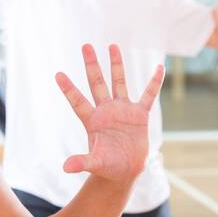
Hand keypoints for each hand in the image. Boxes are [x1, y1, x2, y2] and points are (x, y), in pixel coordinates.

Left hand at [55, 44, 163, 182]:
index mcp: (92, 121)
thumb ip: (82, 162)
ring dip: (116, 65)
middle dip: (92, 65)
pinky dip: (154, 82)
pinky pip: (149, 95)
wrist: (124, 171)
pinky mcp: (140, 115)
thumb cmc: (107, 167)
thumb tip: (66, 167)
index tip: (57, 74)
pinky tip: (159, 67)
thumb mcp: (95, 163)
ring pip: (119, 82)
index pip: (77, 101)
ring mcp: (123, 110)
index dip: (68, 89)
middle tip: (85, 46)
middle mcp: (106, 111)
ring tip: (112, 45)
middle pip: (96, 83)